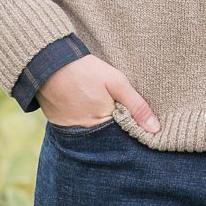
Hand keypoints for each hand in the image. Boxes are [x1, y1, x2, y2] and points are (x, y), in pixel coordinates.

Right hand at [37, 55, 160, 132]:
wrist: (50, 66)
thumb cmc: (86, 71)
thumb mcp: (116, 83)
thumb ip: (136, 106)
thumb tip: (156, 129)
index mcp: (104, 126)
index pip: (124, 137)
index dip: (134, 131)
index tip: (144, 127)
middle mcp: (87, 137)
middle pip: (110, 140)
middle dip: (118, 132)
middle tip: (120, 114)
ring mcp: (72, 135)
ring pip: (95, 138)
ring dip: (103, 129)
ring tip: (103, 110)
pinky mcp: (62, 130)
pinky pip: (80, 134)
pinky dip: (87, 126)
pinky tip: (90, 112)